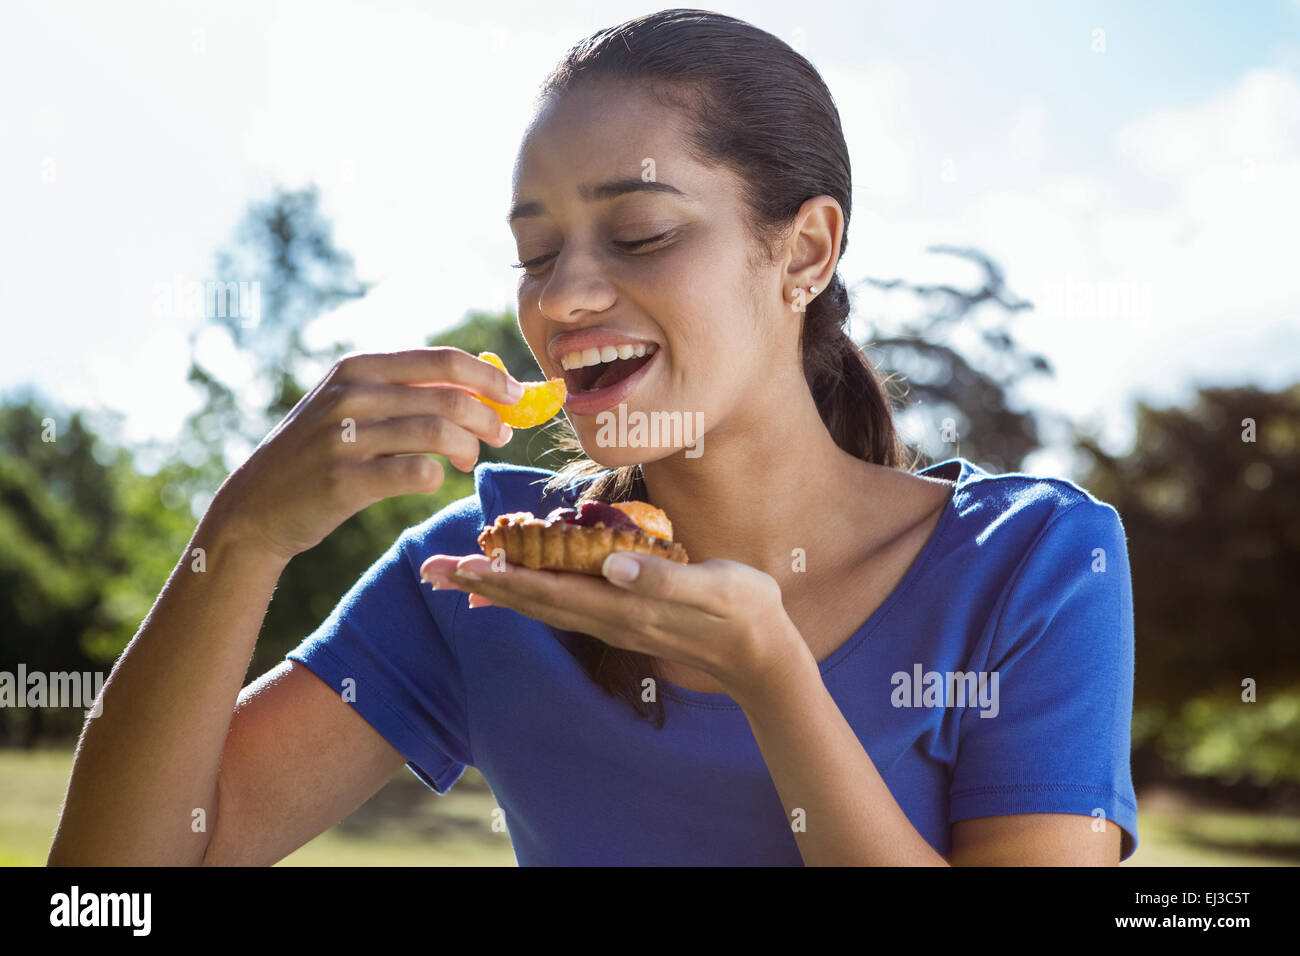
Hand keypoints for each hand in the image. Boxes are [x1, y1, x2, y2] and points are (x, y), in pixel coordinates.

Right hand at [205, 348, 524, 561]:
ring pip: (439, 433)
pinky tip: (431, 479)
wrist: (256, 506)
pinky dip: (436, 477)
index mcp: (357, 367)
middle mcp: (350, 394)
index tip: (516, 395)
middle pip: (449, 397)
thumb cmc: (320, 452)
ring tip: (468, 460)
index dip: (490, 377)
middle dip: (489, 417)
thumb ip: (407, 392)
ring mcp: (344, 437)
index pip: (442, 361)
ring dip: (468, 449)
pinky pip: (417, 473)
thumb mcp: (352, 405)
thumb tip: (485, 387)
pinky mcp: (344, 480)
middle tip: (500, 434)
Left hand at [419, 549, 807, 698]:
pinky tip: (511, 588)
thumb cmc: (743, 610)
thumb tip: (611, 565)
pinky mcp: (620, 616)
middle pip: (531, 600)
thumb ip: (663, 579)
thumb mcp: (715, 589)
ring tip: (457, 577)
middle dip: (481, 584)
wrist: (759, 652)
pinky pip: (561, 605)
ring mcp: (611, 620)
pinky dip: (527, 595)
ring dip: (496, 590)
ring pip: (541, 604)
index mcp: (623, 606)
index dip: (502, 577)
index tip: (460, 564)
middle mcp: (608, 617)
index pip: (549, 590)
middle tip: (431, 570)